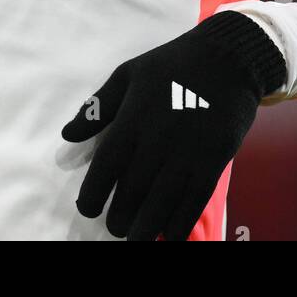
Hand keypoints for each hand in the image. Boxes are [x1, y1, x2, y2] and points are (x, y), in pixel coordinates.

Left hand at [61, 10, 284, 240]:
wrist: (228, 58)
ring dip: (145, 227)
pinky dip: (179, 223)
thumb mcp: (128, 74)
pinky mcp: (214, 160)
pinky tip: (168, 234)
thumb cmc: (172, 64)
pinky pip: (194, 200)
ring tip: (134, 238)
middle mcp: (159, 138)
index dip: (94, 192)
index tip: (88, 209)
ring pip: (162, 201)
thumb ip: (98, 106)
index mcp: (134, 116)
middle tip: (114, 227)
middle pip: (134, 189)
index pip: (108, 164)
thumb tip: (68, 134)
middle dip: (120, 216)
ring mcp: (189, 151)